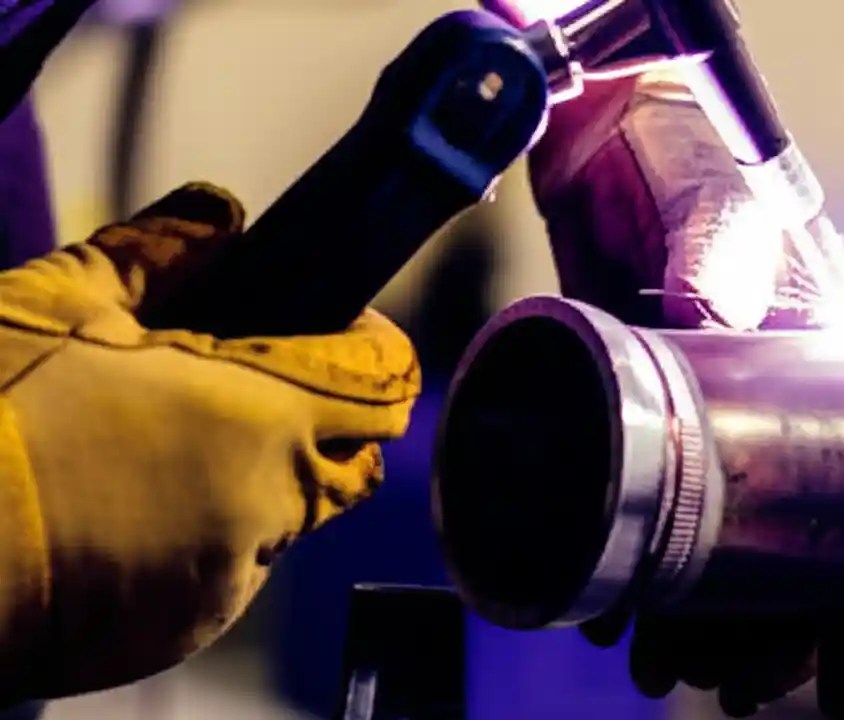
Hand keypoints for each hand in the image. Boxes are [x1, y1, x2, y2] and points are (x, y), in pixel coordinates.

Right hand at [0, 184, 419, 702]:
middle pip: (352, 455)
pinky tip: (134, 506)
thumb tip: (219, 214)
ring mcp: (231, 575)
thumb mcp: (60, 303)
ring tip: (170, 443)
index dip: (376, 351)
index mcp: (262, 415)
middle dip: (325, 416)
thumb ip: (160, 252)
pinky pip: (233, 567)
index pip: (387, 385)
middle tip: (250, 382)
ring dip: (262, 476)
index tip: (342, 330)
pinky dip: (210, 533)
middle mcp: (269, 504)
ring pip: (292, 515)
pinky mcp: (187, 625)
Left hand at [529, 75, 843, 717]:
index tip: (837, 693)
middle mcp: (781, 420)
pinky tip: (605, 611)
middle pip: (797, 557)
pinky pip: (643, 516)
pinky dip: (628, 570)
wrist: (617, 142)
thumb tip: (708, 323)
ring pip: (722, 552)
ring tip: (659, 667)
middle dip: (765, 635)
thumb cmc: (693, 164)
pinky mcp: (637, 420)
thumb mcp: (720, 212)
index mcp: (834, 381)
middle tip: (726, 686)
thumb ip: (716, 265)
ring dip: (697, 620)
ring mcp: (708, 428)